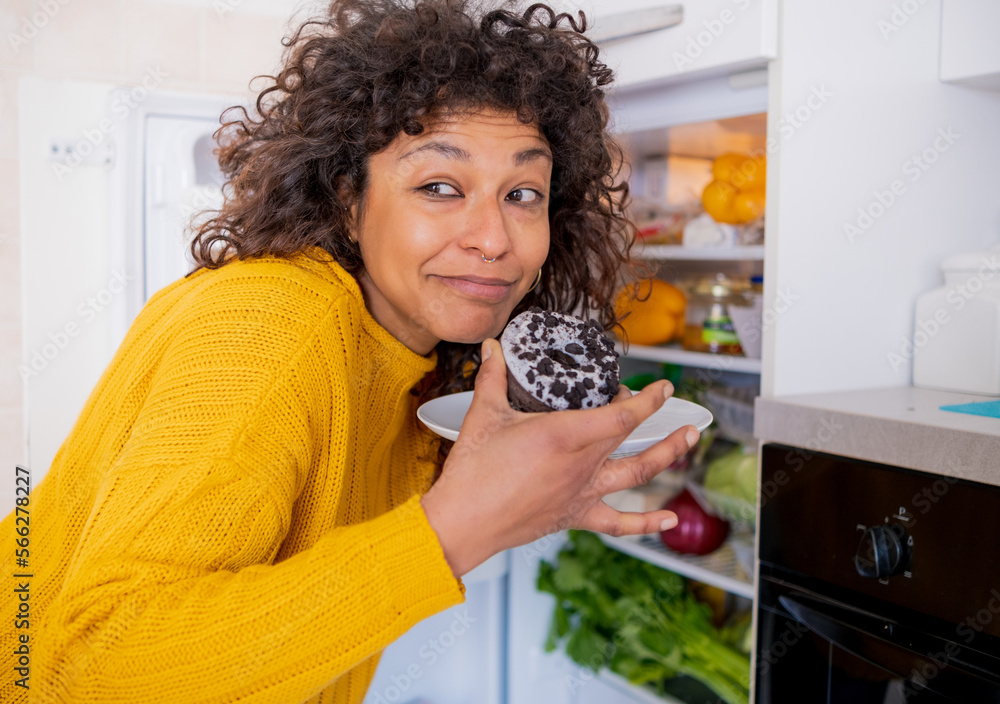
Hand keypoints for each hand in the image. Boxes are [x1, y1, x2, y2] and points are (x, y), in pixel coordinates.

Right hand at [421, 338, 699, 577]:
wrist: (463, 522)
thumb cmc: (473, 472)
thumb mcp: (483, 414)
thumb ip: (492, 377)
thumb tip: (492, 348)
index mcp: (564, 434)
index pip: (621, 414)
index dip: (648, 399)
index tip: (663, 387)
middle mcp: (582, 464)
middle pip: (635, 440)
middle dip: (662, 423)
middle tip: (678, 411)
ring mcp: (582, 492)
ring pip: (637, 474)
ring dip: (667, 457)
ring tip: (688, 442)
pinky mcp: (574, 516)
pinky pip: (618, 522)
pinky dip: (647, 522)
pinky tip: (668, 517)